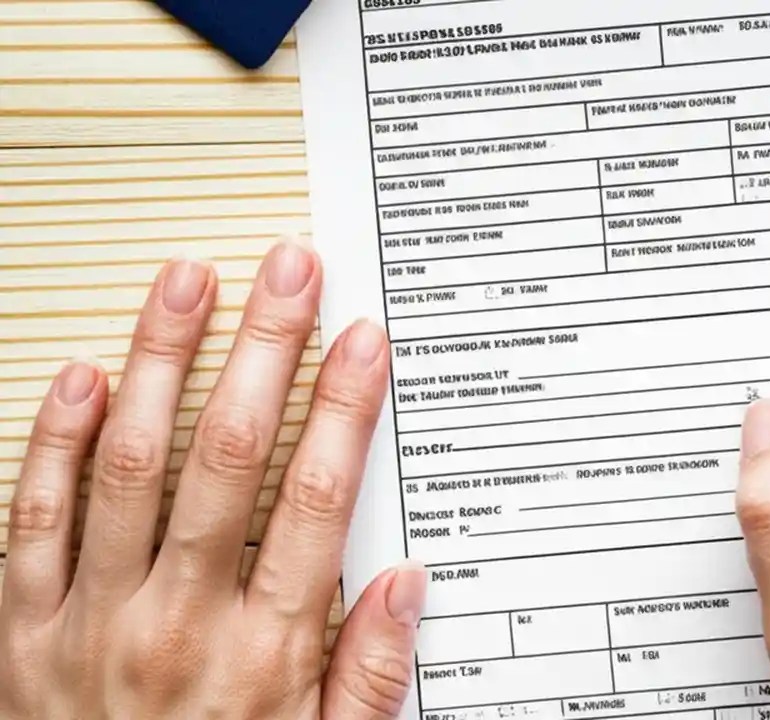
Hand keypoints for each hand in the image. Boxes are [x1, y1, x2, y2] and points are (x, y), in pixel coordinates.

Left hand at [0, 241, 422, 718]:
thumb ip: (369, 674)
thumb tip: (406, 583)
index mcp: (264, 652)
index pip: (315, 500)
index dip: (343, 408)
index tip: (361, 342)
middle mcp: (178, 622)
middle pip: (228, 457)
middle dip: (265, 349)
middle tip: (287, 272)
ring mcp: (94, 620)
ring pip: (128, 465)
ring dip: (161, 363)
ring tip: (185, 285)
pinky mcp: (24, 631)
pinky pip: (31, 521)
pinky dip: (53, 442)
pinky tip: (82, 377)